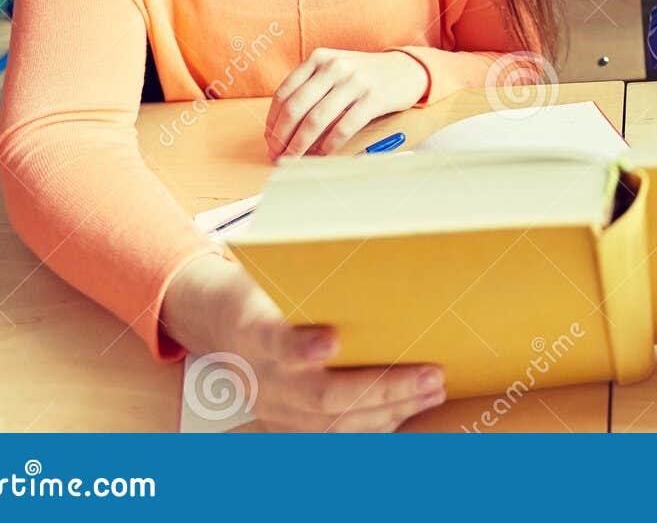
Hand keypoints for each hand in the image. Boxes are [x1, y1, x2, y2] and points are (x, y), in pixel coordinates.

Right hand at [162, 254, 445, 431]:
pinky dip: (377, 424)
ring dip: (391, 408)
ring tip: (434, 388)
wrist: (221, 322)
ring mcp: (273, 406)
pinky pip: (335, 436)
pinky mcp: (287, 423)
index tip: (331, 340)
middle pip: (320, 395)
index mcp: (251, 327)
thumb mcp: (274, 264)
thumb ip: (309, 257)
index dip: (300, 347)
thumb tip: (375, 221)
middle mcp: (260, 376)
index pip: (272, 340)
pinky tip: (411, 406)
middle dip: (382, 387)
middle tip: (430, 374)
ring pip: (334, 423)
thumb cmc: (265, 283)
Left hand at [265, 49, 428, 159]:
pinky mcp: (373, 97)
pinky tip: (323, 154)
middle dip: (282, 136)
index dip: (272, 121)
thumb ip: (311, 87)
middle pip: (296, 108)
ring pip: (316, 120)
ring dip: (301, 144)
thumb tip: (282, 125)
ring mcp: (354, 81)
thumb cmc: (365, 75)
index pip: (284, 93)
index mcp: (319, 58)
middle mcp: (334, 67)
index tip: (269, 140)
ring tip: (294, 159)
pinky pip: (344, 126)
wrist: (406, 69)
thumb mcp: (335, 70)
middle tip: (277, 154)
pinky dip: (329, 144)